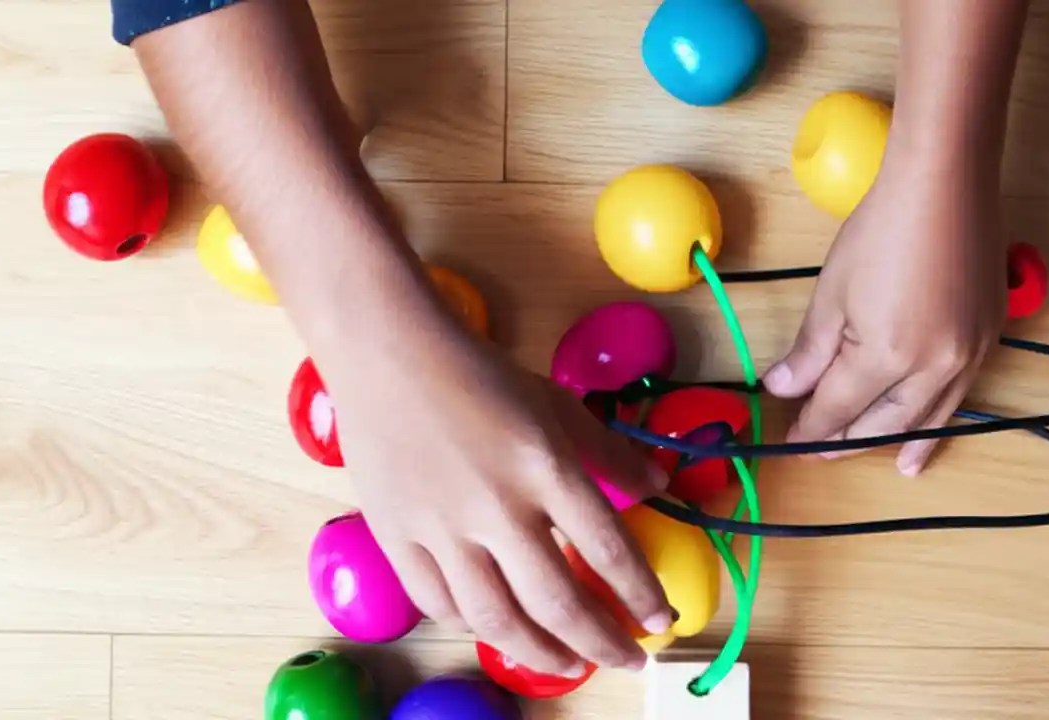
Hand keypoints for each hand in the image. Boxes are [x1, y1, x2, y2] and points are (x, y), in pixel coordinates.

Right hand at [318, 324, 672, 676]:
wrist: (387, 354)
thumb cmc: (478, 373)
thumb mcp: (555, 402)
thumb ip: (608, 450)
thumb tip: (659, 485)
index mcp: (545, 467)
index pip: (608, 549)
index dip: (640, 594)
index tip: (660, 621)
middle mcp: (497, 507)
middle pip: (557, 601)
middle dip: (601, 642)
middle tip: (628, 660)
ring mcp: (441, 528)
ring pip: (496, 618)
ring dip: (541, 654)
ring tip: (570, 666)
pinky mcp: (395, 537)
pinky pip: (438, 602)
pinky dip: (473, 625)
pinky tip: (498, 629)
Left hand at [766, 151, 1006, 474]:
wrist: (945, 186)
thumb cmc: (882, 231)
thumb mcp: (832, 294)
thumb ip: (810, 352)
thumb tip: (783, 389)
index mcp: (886, 358)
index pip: (838, 410)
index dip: (810, 428)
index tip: (790, 440)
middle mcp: (933, 368)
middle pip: (883, 423)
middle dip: (849, 441)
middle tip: (824, 453)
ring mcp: (968, 356)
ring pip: (928, 416)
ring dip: (907, 443)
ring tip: (900, 470)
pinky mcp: (989, 338)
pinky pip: (960, 394)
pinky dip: (944, 417)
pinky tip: (937, 425)